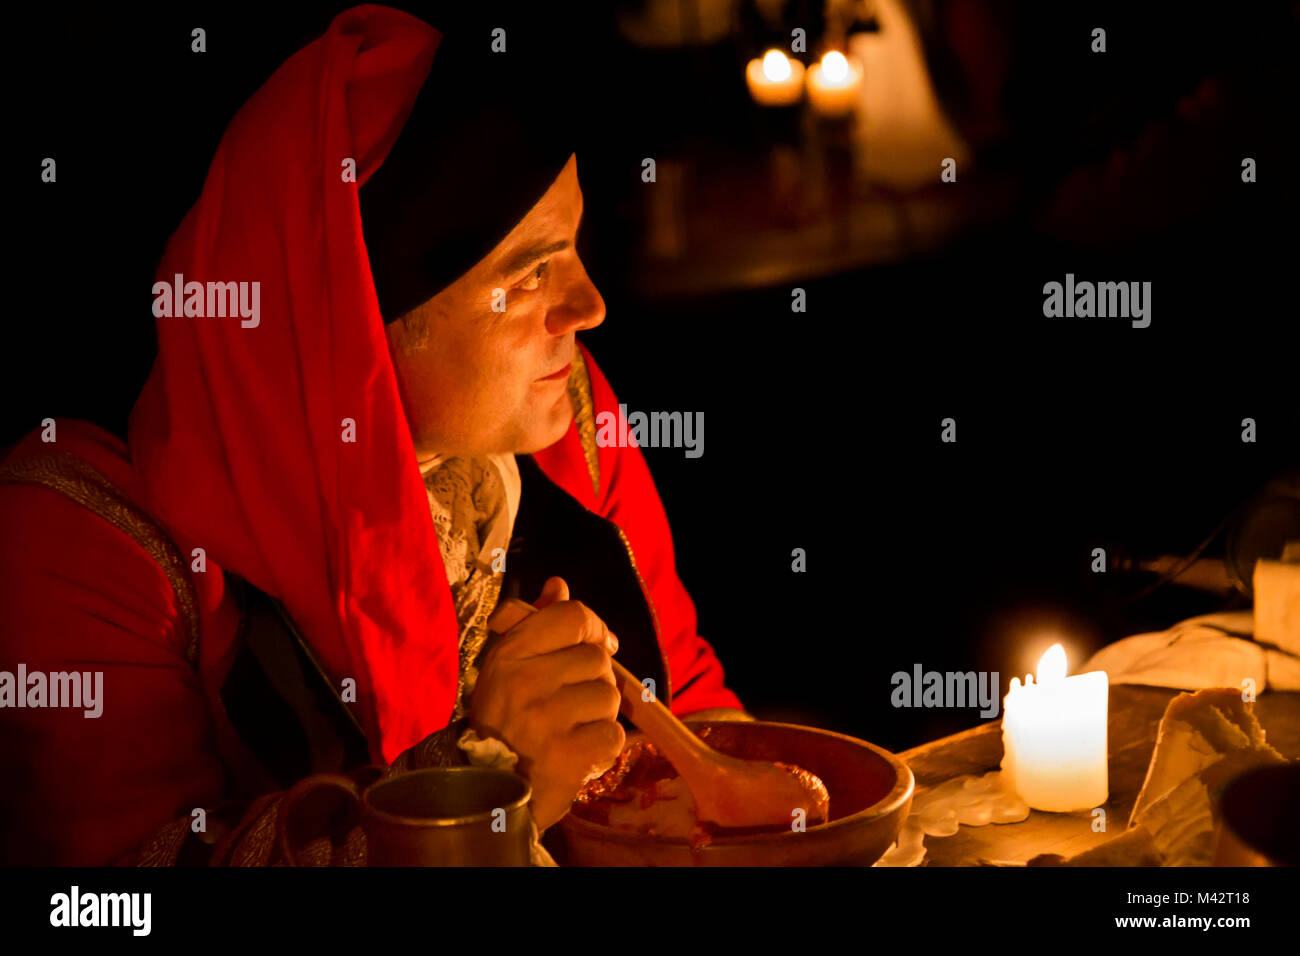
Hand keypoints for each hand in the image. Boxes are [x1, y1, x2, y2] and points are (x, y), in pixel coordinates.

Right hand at [470, 577, 625, 831]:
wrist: (486, 792)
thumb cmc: (503, 722)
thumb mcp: (508, 666)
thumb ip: (537, 623)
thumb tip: (559, 585)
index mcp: (509, 653)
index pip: (572, 615)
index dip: (593, 627)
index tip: (596, 644)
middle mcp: (525, 681)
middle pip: (597, 657)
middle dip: (595, 679)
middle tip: (572, 701)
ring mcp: (545, 719)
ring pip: (609, 695)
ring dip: (600, 713)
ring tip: (574, 727)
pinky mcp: (567, 755)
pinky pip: (612, 734)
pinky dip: (603, 745)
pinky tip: (580, 751)